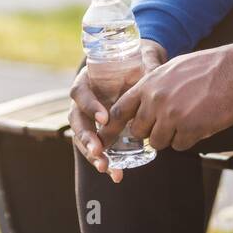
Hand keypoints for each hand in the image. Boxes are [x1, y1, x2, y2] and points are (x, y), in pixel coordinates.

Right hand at [70, 38, 165, 183]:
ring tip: (105, 168)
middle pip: (77, 120)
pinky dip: (106, 161)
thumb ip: (146, 66)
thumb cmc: (137, 60)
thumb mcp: (142, 59)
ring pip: (83, 138)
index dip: (89, 106)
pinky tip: (116, 174)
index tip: (105, 118)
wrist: (140, 66)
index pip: (80, 92)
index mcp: (88, 80)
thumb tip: (154, 74)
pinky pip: (98, 147)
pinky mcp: (101, 131)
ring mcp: (90, 117)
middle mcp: (84, 100)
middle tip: (99, 150)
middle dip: (87, 138)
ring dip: (93, 155)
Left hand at [96, 42, 232, 154]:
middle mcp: (156, 100)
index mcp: (150, 83)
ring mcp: (172, 116)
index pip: (119, 110)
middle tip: (168, 123)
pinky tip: (200, 123)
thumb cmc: (209, 66)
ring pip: (158, 142)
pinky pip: (180, 146)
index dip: (111, 127)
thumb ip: (155, 85)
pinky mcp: (190, 129)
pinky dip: (188, 139)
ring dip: (171, 137)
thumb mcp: (173, 68)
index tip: (106, 138)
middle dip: (150, 131)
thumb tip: (145, 103)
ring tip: (188, 120)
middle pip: (139, 131)